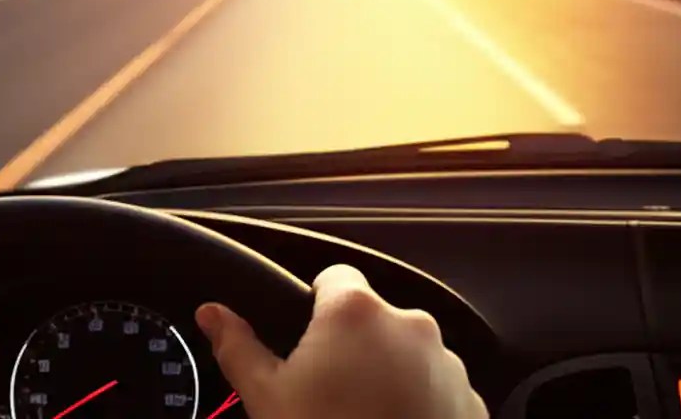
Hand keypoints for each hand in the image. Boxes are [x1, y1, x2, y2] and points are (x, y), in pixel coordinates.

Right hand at [196, 264, 486, 418]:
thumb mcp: (267, 397)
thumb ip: (237, 346)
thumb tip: (212, 314)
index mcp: (354, 313)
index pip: (333, 276)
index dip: (315, 302)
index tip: (307, 335)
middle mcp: (408, 326)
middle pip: (371, 318)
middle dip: (351, 345)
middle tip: (327, 389)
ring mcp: (446, 363)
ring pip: (406, 353)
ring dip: (387, 372)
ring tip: (361, 415)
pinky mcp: (469, 400)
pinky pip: (437, 387)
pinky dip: (418, 402)